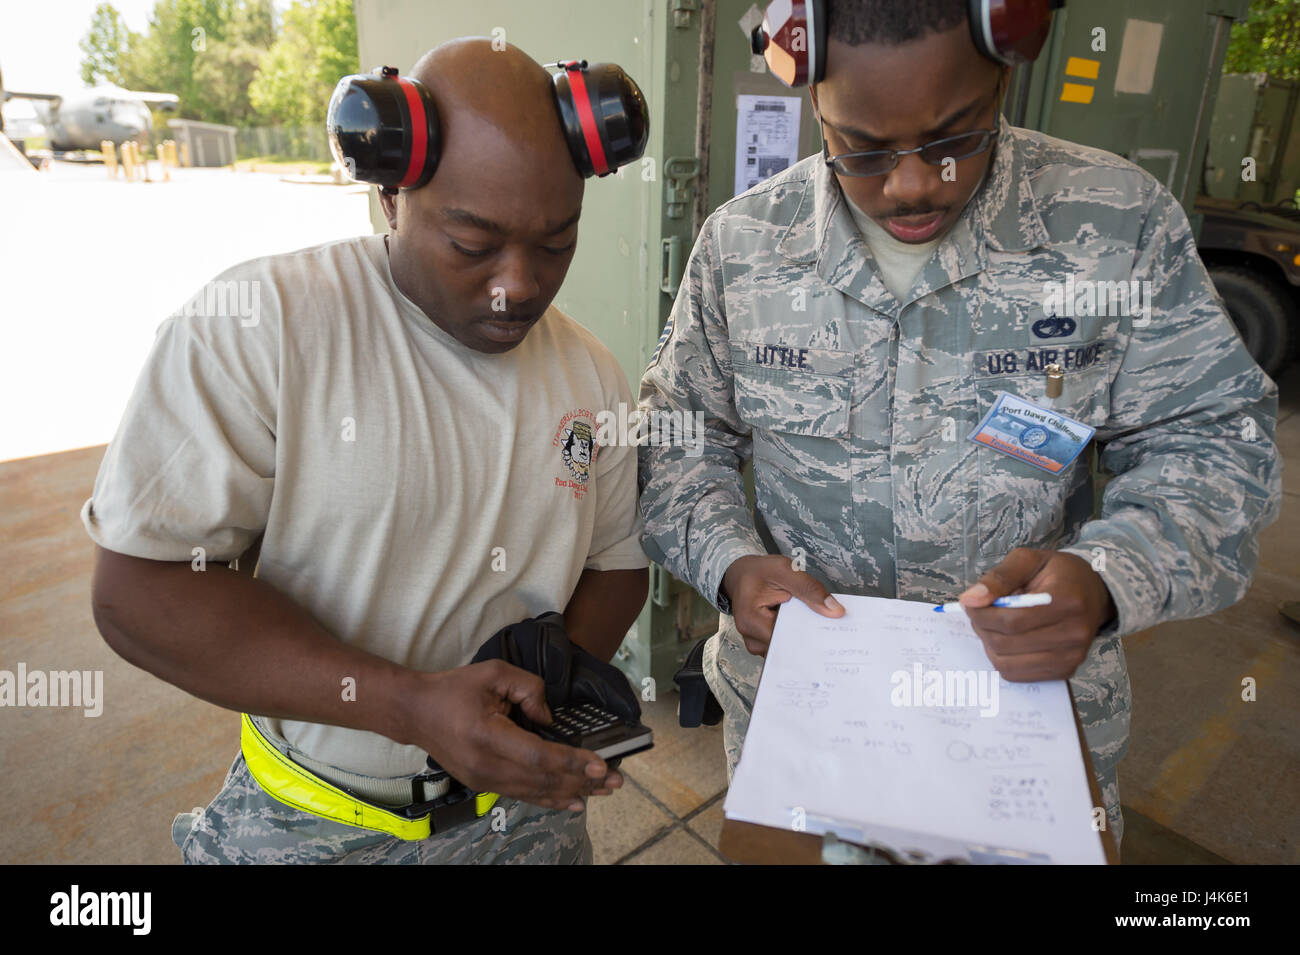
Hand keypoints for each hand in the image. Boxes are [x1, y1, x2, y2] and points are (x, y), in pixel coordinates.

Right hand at [410, 661, 621, 811]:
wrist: (415, 713)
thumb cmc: (453, 689)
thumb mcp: (493, 673)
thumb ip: (529, 689)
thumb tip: (550, 718)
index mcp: (487, 736)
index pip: (538, 756)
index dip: (572, 762)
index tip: (601, 765)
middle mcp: (485, 766)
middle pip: (543, 780)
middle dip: (583, 781)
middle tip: (616, 780)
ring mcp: (483, 780)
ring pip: (536, 792)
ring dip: (572, 792)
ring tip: (603, 791)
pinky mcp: (484, 785)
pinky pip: (524, 795)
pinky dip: (551, 799)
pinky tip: (574, 801)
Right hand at [722, 555, 844, 656]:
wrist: (742, 575)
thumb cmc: (759, 572)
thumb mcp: (785, 570)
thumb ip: (809, 588)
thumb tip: (835, 611)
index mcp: (750, 620)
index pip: (786, 639)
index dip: (808, 637)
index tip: (830, 633)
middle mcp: (751, 638)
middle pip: (788, 648)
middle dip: (809, 640)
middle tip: (832, 630)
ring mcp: (757, 644)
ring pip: (788, 650)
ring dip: (804, 639)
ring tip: (818, 625)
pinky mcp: (764, 644)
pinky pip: (785, 646)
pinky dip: (797, 637)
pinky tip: (808, 627)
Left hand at [958, 548, 1116, 681]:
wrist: (1093, 592)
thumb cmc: (1058, 573)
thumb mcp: (1028, 560)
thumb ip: (999, 577)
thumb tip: (970, 599)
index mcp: (1067, 601)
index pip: (1012, 621)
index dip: (982, 614)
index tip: (970, 604)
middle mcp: (1074, 633)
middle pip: (1007, 643)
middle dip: (982, 628)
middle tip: (978, 613)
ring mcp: (1072, 656)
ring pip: (1008, 664)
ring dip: (989, 645)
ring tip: (992, 626)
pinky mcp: (1066, 670)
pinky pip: (1018, 675)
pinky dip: (1003, 659)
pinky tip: (1006, 640)